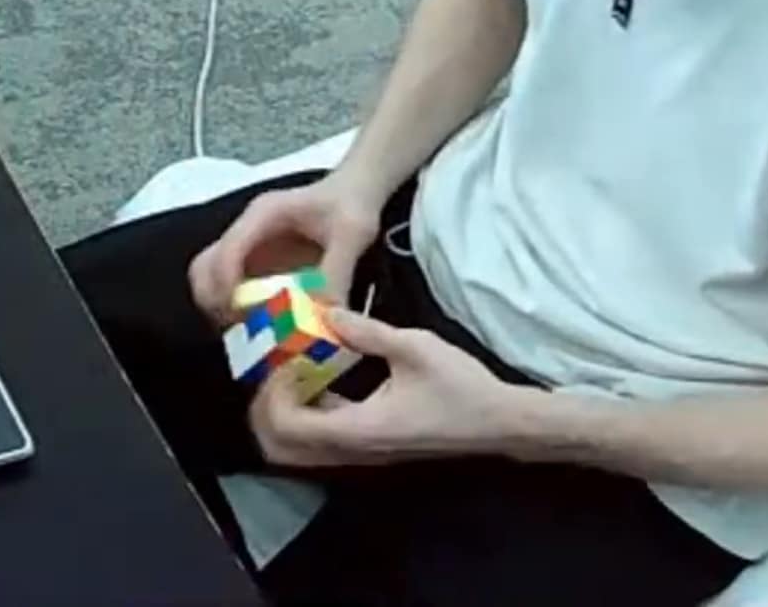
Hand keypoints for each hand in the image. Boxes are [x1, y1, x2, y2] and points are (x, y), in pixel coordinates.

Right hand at [188, 174, 382, 326]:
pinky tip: (265, 331)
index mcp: (263, 215)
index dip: (228, 285)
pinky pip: (232, 293)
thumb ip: (337, 272)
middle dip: (216, 303)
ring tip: (254, 334)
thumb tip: (326, 318)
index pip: (228, 249)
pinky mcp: (256, 268)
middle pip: (204, 268)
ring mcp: (248, 251)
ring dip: (223, 312)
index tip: (246, 315)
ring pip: (211, 283)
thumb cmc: (352, 203)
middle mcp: (246, 233)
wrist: (357, 191)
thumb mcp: (352, 233)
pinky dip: (238, 314)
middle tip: (245, 330)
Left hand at [251, 308, 518, 466]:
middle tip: (278, 369)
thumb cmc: (461, 386)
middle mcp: (353, 450)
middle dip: (268, 411)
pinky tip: (320, 377)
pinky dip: (308, 414)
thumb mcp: (415, 347)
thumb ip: (366, 331)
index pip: (289, 426)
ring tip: (295, 370)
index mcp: (359, 429)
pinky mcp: (371, 448)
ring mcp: (362, 454)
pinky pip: (322, 440)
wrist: (499, 422)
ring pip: (300, 449)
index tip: (284, 358)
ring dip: (286, 413)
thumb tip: (326, 313)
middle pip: (282, 449)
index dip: (274, 395)